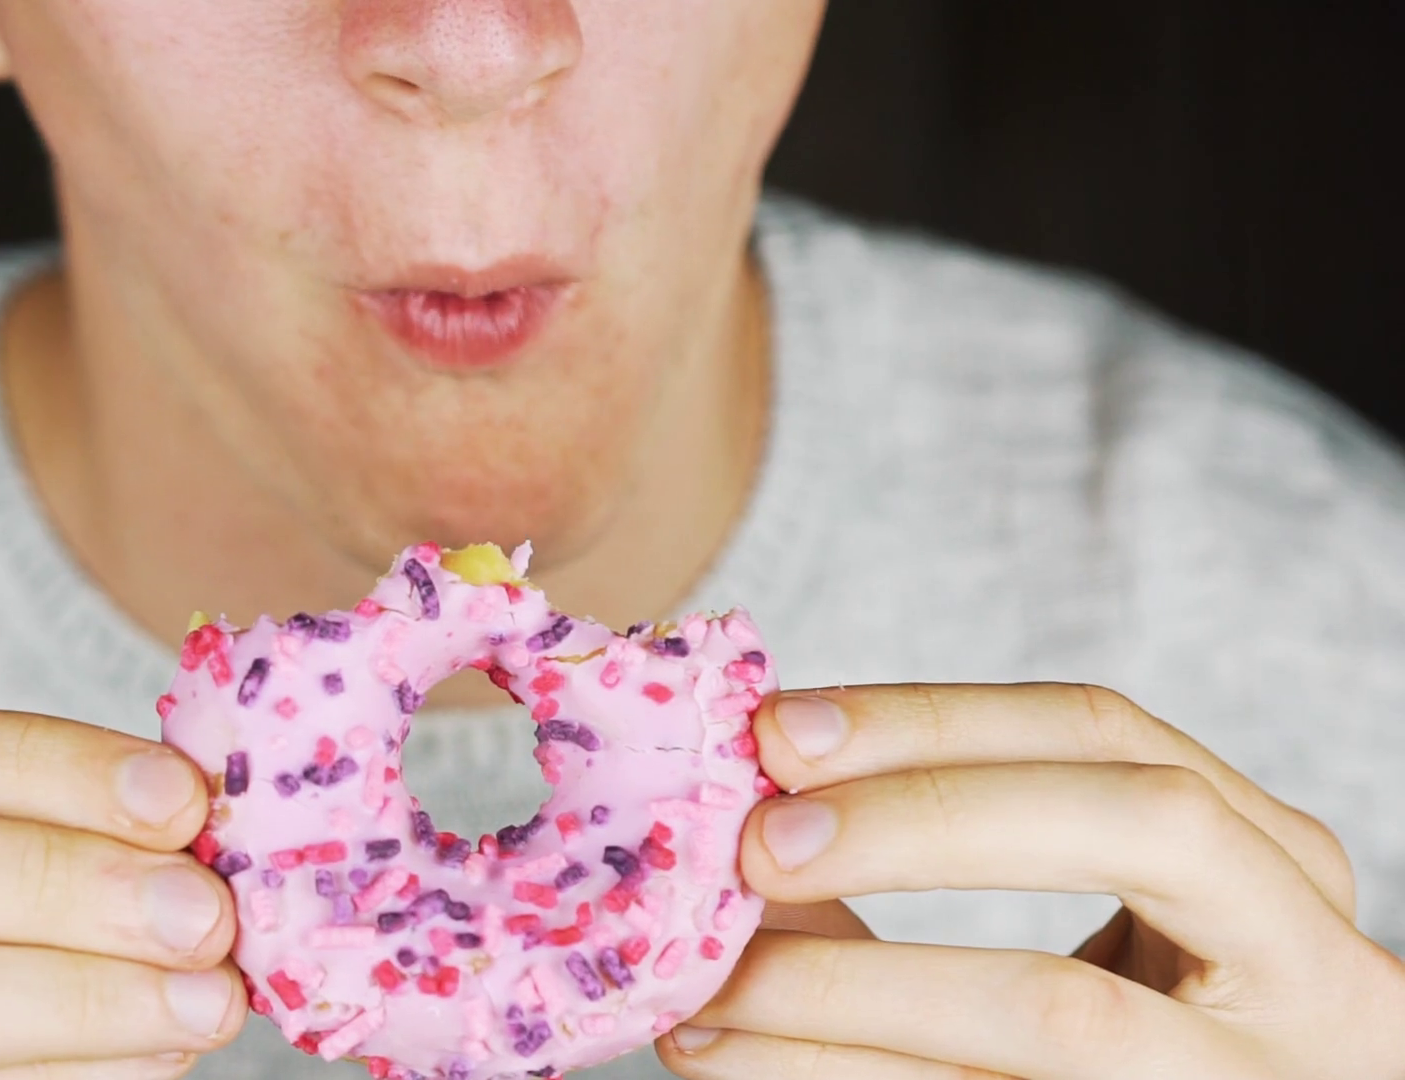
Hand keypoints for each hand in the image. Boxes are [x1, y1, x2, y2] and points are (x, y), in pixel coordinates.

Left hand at [658, 683, 1404, 1078]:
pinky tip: (737, 1057)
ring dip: (844, 992)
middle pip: (1131, 832)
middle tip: (757, 847)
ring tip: (706, 992)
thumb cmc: (1128, 1038)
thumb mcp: (1091, 925)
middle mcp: (1316, 972)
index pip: (1107, 733)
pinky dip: (837, 1075)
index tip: (779, 731)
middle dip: (922, 822)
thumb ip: (938, 846)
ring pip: (1056, 1011)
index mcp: (1281, 866)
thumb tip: (742, 802)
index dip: (935, 720)